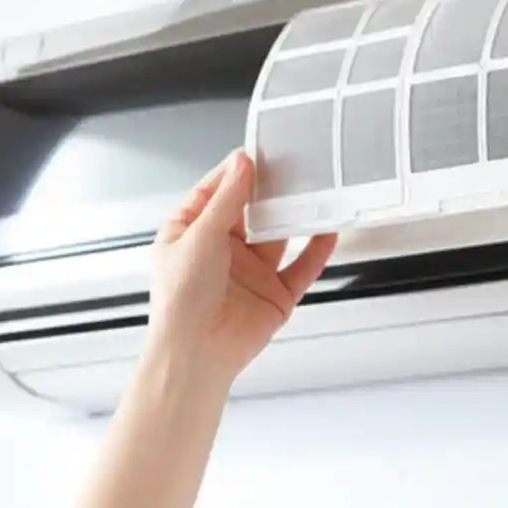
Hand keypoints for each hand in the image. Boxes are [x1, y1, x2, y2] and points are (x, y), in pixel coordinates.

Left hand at [149, 150, 337, 384]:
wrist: (197, 354)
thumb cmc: (180, 302)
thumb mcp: (199, 236)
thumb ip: (226, 200)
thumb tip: (241, 164)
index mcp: (191, 233)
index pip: (215, 192)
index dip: (235, 172)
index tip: (256, 153)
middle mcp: (222, 251)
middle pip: (252, 211)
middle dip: (270, 191)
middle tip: (291, 167)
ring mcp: (251, 273)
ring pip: (280, 236)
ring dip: (294, 217)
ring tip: (312, 193)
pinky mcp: (275, 294)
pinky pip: (302, 266)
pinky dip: (317, 250)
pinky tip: (327, 231)